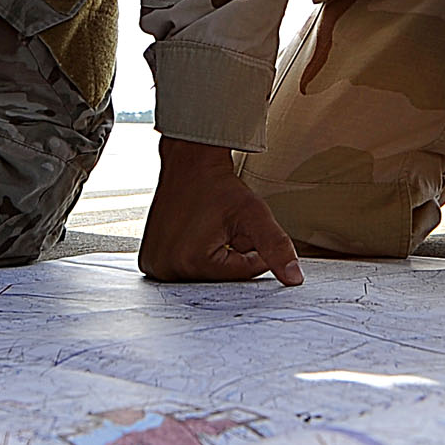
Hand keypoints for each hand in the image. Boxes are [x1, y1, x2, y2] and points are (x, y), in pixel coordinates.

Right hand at [138, 138, 301, 283]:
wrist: (190, 164)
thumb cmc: (219, 186)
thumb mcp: (253, 215)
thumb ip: (276, 247)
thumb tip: (294, 280)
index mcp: (190, 262)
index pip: (241, 275)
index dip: (252, 252)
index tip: (243, 229)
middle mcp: (166, 269)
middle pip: (219, 279)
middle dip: (231, 257)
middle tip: (222, 229)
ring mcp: (154, 267)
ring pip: (204, 276)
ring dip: (213, 257)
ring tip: (206, 229)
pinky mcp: (150, 262)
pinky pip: (185, 269)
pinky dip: (196, 256)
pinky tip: (193, 234)